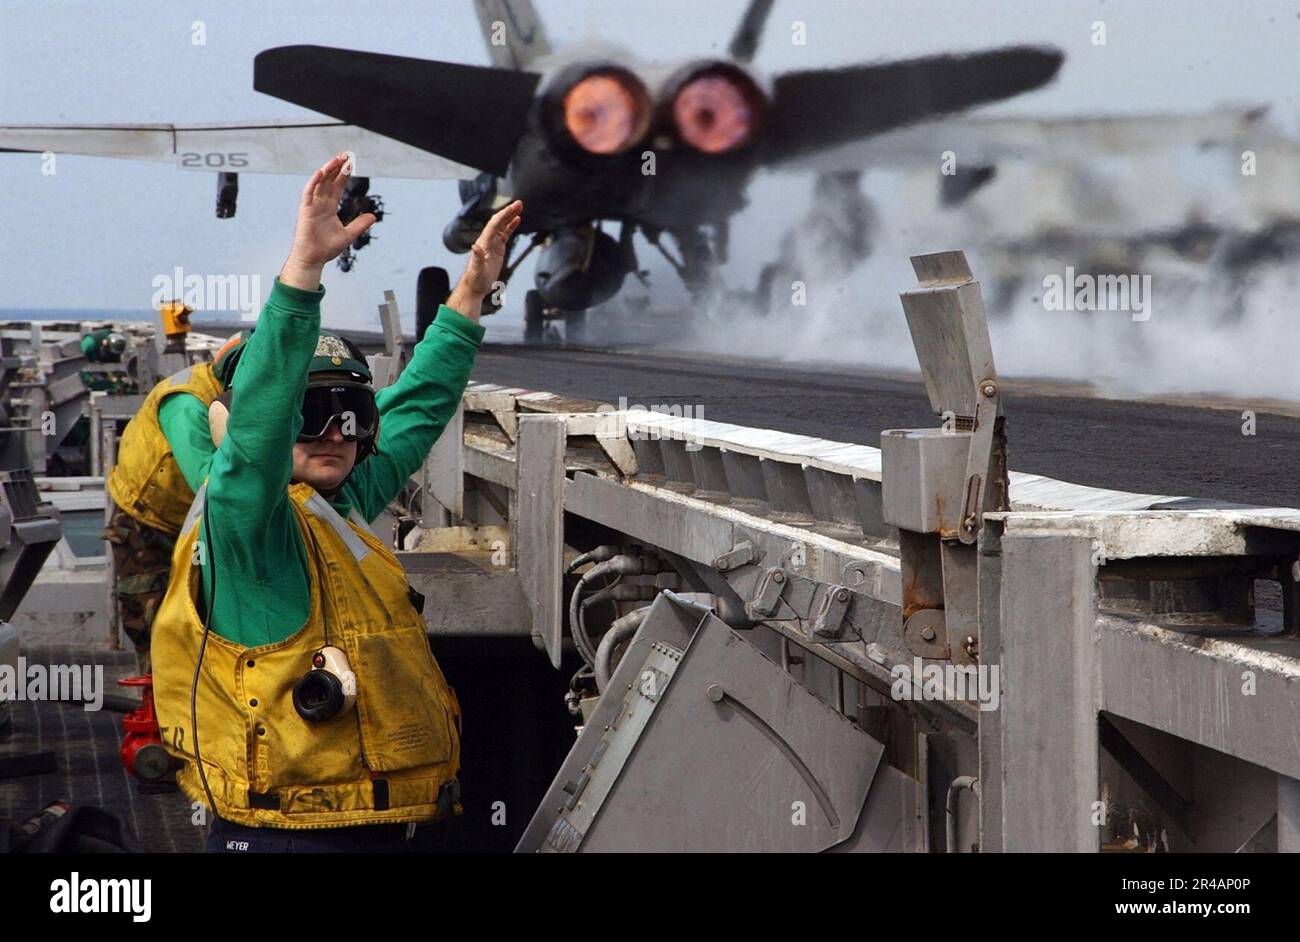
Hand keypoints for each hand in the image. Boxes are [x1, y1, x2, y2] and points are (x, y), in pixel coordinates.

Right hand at [280, 153, 375, 289]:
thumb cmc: (327, 248)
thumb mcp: (348, 234)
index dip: (344, 174)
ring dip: (328, 170)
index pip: (337, 186)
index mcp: (329, 207)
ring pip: (320, 183)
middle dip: (337, 167)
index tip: (351, 163)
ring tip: (338, 159)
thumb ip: (360, 224)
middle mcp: (320, 203)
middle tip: (346, 154)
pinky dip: (314, 182)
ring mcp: (312, 205)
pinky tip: (321, 172)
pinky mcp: (305, 210)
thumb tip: (374, 216)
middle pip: (329, 180)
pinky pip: (308, 193)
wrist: (313, 259)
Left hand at [446, 200, 522, 320]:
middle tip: (519, 203)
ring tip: (519, 207)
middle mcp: (487, 240)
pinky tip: (516, 220)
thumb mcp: (476, 270)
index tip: (513, 208)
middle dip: (508, 211)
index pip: (494, 225)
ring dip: (510, 216)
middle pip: (499, 221)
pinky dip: (511, 226)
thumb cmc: (475, 280)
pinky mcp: (498, 249)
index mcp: (483, 243)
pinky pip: (505, 234)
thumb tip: (475, 247)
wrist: (475, 286)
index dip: (503, 215)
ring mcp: (493, 244)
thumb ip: (476, 258)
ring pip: (502, 226)